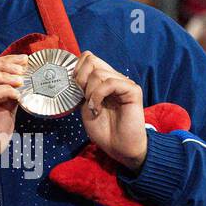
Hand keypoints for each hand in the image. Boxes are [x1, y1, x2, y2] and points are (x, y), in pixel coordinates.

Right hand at [0, 55, 26, 178]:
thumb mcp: (2, 112)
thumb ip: (8, 96)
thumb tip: (22, 81)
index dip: (2, 59)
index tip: (21, 60)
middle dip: (5, 63)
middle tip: (23, 69)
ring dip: (6, 74)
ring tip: (21, 81)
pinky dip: (8, 90)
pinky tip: (18, 97)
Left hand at [74, 51, 147, 171]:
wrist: (119, 147)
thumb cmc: (104, 130)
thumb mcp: (85, 106)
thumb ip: (82, 90)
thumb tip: (73, 75)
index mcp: (102, 81)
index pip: (87, 58)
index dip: (77, 70)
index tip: (76, 90)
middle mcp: (114, 78)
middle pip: (91, 59)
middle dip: (80, 79)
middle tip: (83, 97)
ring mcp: (124, 83)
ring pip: (98, 73)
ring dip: (89, 92)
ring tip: (94, 108)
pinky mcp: (132, 90)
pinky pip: (109, 83)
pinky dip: (98, 96)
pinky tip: (98, 109)